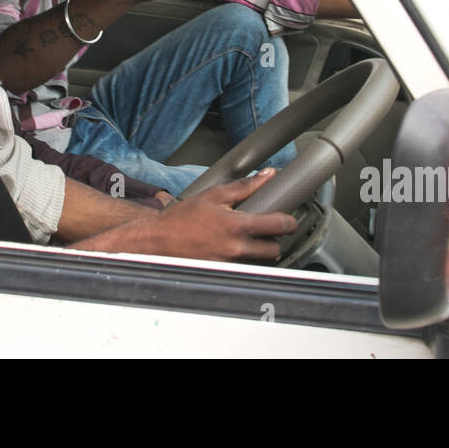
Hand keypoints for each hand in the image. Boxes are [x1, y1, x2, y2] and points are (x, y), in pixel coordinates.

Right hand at [152, 169, 297, 260]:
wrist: (158, 240)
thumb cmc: (182, 217)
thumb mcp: (214, 195)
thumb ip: (244, 186)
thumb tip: (266, 175)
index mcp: (237, 225)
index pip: (278, 226)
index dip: (289, 222)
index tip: (290, 220)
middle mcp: (236, 248)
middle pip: (274, 250)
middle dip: (274, 240)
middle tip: (267, 231)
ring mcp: (229, 263)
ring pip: (259, 261)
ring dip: (258, 251)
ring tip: (246, 239)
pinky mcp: (222, 272)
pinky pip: (242, 268)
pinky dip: (243, 259)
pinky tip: (231, 248)